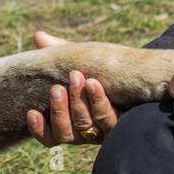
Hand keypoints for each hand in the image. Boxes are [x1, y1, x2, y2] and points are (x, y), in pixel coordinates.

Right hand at [26, 31, 119, 145]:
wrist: (141, 75)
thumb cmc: (103, 69)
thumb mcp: (80, 61)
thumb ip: (59, 52)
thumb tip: (38, 36)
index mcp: (72, 124)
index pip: (51, 137)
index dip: (39, 129)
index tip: (31, 112)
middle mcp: (87, 133)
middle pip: (67, 133)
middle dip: (59, 110)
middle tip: (57, 87)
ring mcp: (105, 131)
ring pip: (86, 126)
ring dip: (78, 102)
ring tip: (77, 77)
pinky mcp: (123, 125)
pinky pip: (109, 119)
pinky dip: (99, 101)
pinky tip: (94, 83)